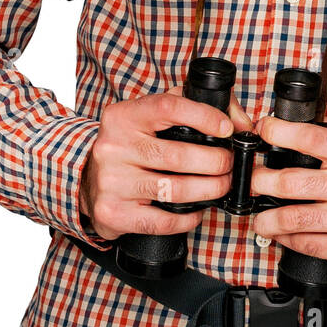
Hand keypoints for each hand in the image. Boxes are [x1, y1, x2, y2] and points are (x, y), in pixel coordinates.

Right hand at [79, 89, 253, 241]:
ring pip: (175, 189)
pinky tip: (198, 210)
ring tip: (221, 185)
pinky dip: (189, 218)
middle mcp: (113, 147)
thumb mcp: (149, 117)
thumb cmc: (130, 145)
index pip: (168, 106)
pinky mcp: (114, 213)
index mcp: (123, 116)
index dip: (204, 116)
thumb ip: (191, 107)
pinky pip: (163, 221)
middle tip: (227, 164)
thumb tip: (238, 120)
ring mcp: (111, 182)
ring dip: (209, 189)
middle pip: (177, 155)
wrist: (87, 180)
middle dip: (215, 161)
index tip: (226, 129)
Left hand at [249, 114, 326, 285]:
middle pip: (292, 181)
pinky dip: (284, 238)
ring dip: (266, 218)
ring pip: (293, 217)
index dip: (280, 132)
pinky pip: (303, 242)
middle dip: (260, 181)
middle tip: (250, 181)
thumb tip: (299, 119)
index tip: (262, 130)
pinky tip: (278, 234)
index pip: (313, 137)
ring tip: (257, 217)